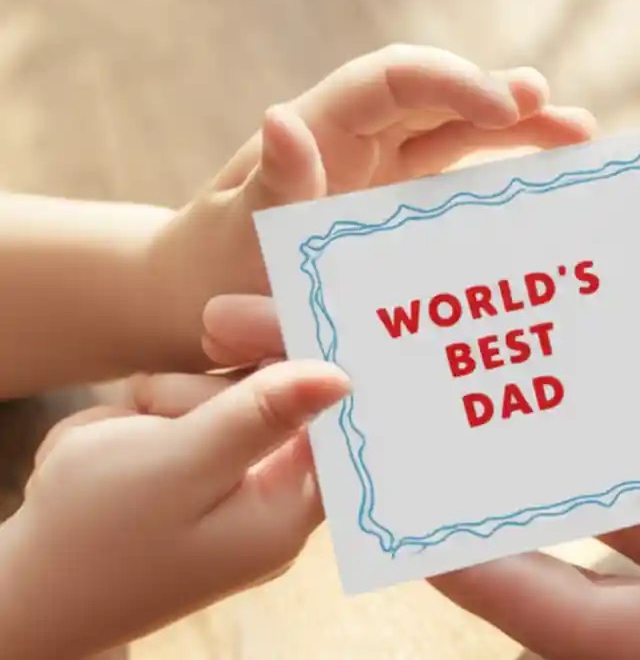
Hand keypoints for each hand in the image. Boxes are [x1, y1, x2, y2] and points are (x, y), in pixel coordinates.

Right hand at [0, 361, 348, 658]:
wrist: (21, 583)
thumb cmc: (95, 534)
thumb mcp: (179, 467)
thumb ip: (260, 416)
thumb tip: (343, 379)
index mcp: (291, 509)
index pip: (334, 417)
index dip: (305, 357)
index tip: (263, 321)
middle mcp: (276, 497)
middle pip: (286, 398)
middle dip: (222, 381)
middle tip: (190, 352)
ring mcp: (237, 480)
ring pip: (234, 393)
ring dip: (178, 395)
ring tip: (132, 427)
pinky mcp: (200, 466)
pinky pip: (196, 408)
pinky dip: (156, 409)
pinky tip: (122, 431)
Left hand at [147, 44, 594, 368]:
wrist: (202, 304)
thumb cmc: (212, 271)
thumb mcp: (236, 235)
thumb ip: (270, 185)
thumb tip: (280, 117)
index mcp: (323, 128)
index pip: (395, 80)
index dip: (454, 81)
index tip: (505, 106)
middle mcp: (362, 139)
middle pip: (445, 99)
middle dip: (505, 102)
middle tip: (558, 115)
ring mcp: (387, 172)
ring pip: (464, 134)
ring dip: (522, 133)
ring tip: (581, 138)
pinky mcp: (404, 208)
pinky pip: (464, 179)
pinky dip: (508, 176)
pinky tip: (553, 186)